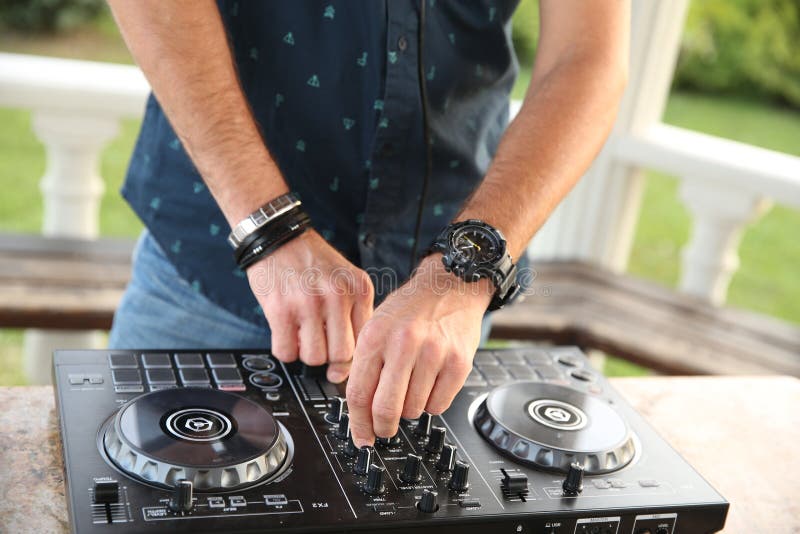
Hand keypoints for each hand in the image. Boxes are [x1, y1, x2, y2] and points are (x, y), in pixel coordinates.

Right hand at [247, 230, 373, 382]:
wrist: (278, 236)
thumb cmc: (312, 262)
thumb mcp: (345, 280)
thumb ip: (352, 317)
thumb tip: (343, 369)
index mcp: (360, 289)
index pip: (365, 342)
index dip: (352, 355)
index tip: (340, 356)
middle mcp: (338, 296)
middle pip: (341, 355)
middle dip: (328, 357)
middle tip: (318, 342)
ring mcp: (309, 303)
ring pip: (314, 358)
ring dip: (304, 353)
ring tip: (301, 334)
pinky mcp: (281, 309)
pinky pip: (286, 352)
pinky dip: (284, 349)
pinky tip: (285, 332)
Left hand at [346, 255, 492, 445]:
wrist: (451, 286)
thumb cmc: (411, 308)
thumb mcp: (376, 326)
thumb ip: (365, 364)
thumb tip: (358, 409)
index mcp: (375, 336)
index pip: (358, 393)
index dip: (358, 423)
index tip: (362, 437)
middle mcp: (403, 344)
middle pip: (385, 409)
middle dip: (382, 427)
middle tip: (384, 429)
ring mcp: (433, 354)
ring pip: (413, 410)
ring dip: (409, 409)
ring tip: (412, 386)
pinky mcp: (458, 363)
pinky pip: (438, 406)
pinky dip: (431, 403)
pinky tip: (430, 383)